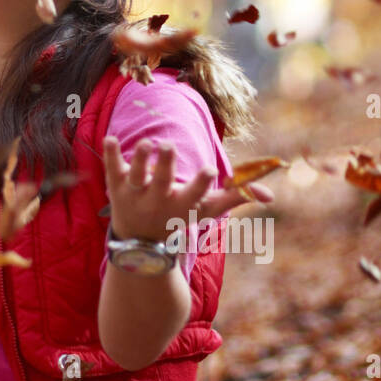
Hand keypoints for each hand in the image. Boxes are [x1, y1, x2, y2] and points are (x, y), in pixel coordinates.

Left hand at [102, 137, 272, 243]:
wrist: (139, 243)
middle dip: (164, 165)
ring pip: (136, 175)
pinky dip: (111, 154)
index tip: (210, 170)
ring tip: (145, 142)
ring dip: (139, 159)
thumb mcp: (206, 210)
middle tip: (168, 145)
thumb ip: (236, 197)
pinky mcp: (117, 185)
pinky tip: (110, 137)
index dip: (200, 182)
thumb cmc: (179, 217)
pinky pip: (112, 169)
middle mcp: (157, 199)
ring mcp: (136, 193)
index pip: (193, 194)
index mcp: (181, 204)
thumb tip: (271, 196)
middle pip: (161, 181)